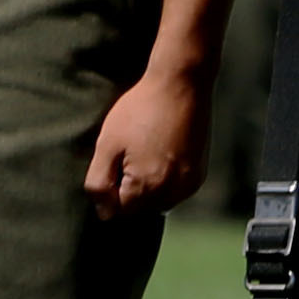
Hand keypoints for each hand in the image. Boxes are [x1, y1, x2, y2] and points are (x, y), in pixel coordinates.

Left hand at [85, 62, 204, 215]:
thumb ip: (100, 183)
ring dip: (148, 185)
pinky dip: (165, 179)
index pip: (120, 210)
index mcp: (147, 186)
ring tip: (145, 149)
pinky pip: (176, 189)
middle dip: (129, 187)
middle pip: (140, 207)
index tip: (113, 159)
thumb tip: (103, 213)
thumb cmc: (139, 111)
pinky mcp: (199, 173)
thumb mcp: (107, 144)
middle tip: (129, 151)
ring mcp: (190, 184)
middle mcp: (173, 192)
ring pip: (159, 200)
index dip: (110, 188)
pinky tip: (160, 152)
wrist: (180, 85)